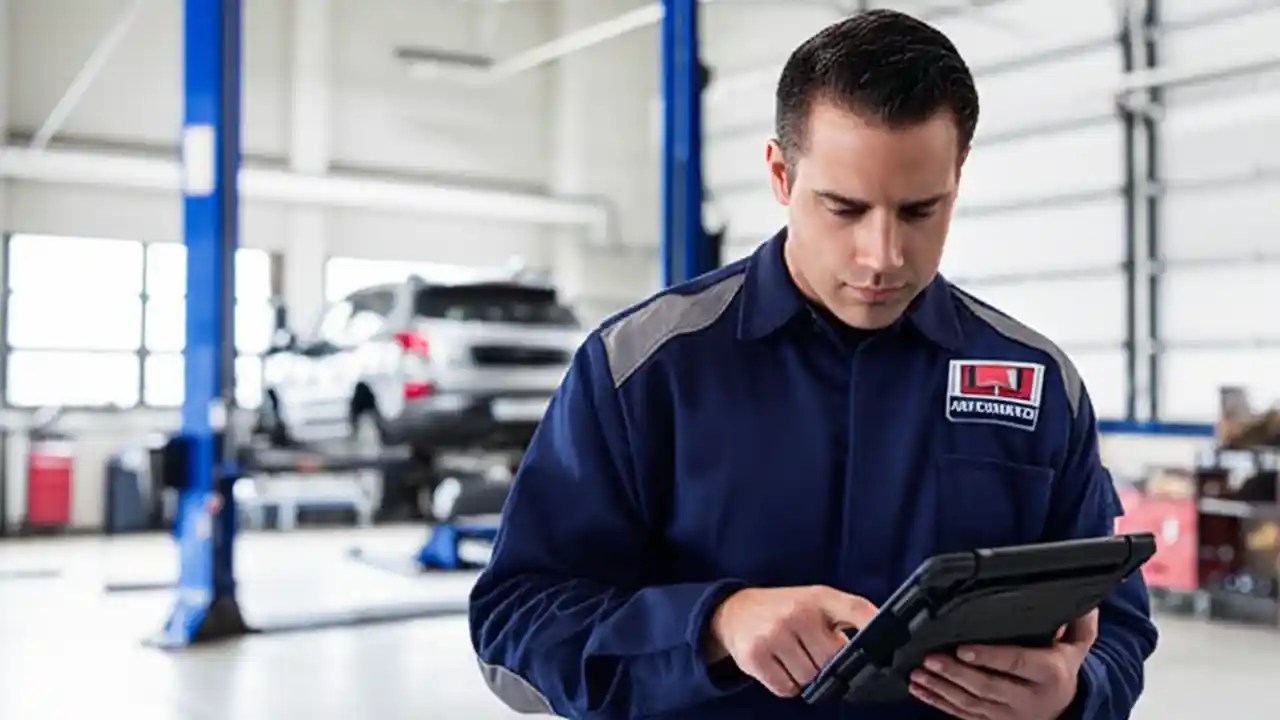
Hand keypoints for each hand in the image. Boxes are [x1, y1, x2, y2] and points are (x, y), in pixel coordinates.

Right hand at [705, 585, 876, 697]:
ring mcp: (774, 634)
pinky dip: (787, 684)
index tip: (891, 642)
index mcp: (818, 597)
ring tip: (793, 656)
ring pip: (809, 678)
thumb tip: (877, 649)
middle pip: (833, 660)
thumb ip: (843, 619)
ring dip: (805, 676)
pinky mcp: (755, 656)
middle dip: (826, 663)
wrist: (734, 612)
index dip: (875, 626)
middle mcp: (797, 613)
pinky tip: (779, 666)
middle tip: (812, 652)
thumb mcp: (814, 602)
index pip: (857, 609)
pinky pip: (786, 689)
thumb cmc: (784, 609)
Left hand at [908, 610, 1098, 718]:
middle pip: (988, 687)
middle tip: (930, 658)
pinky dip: (938, 702)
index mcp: (1049, 675)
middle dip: (955, 673)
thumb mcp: (1076, 647)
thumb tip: (1085, 601)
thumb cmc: (1061, 669)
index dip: (989, 657)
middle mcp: (1028, 699)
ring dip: (941, 689)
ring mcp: (1009, 716)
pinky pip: (962, 715)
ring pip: (971, 704)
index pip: (1017, 664)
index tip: (963, 648)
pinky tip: (919, 688)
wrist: (1065, 711)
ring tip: (918, 672)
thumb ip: (1079, 624)